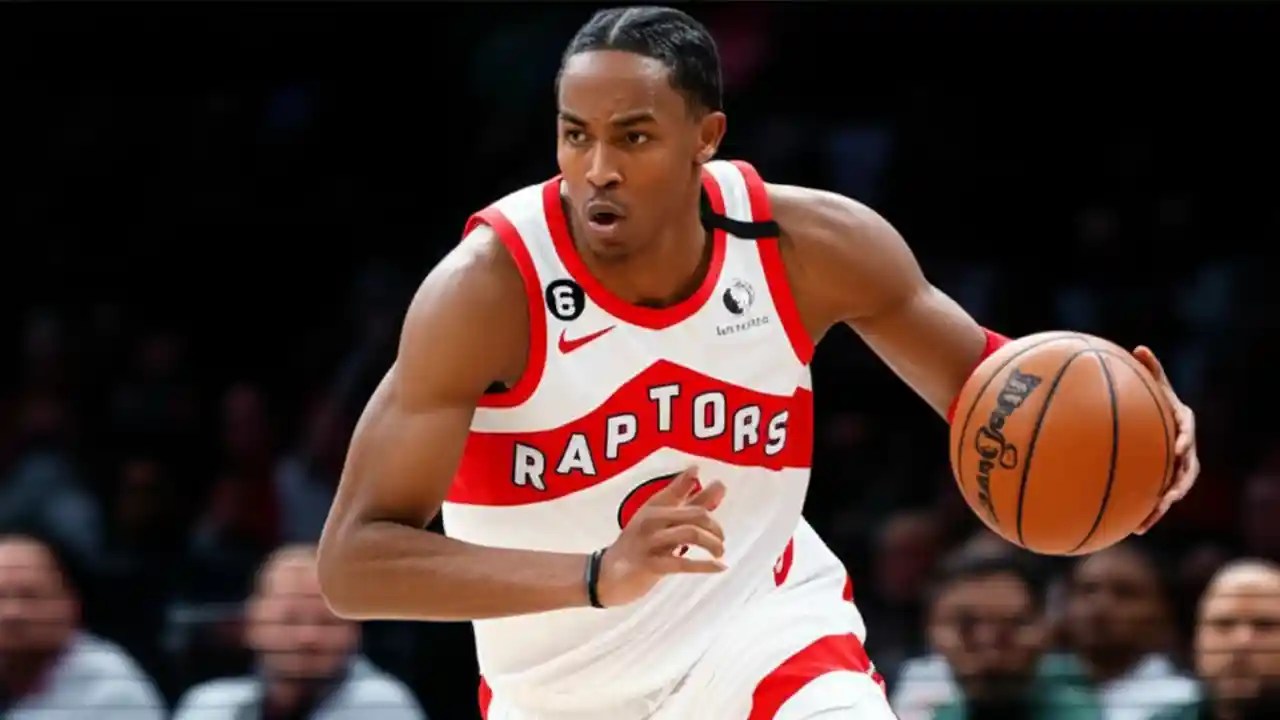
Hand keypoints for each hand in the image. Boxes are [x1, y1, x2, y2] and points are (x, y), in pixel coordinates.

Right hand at [595, 467, 727, 606]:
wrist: (605, 575)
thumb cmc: (638, 545)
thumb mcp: (659, 521)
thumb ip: (687, 503)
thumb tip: (712, 481)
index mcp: (653, 507)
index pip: (680, 491)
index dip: (703, 489)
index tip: (721, 486)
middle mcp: (651, 520)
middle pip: (694, 514)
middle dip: (714, 526)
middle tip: (721, 539)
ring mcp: (650, 542)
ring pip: (690, 534)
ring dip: (712, 543)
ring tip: (720, 553)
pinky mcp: (650, 565)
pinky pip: (683, 563)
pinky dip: (706, 566)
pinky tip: (720, 568)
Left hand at [1132, 346, 1199, 534]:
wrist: (1161, 423)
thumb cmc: (1155, 400)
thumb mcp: (1154, 385)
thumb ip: (1150, 370)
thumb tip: (1140, 347)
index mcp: (1183, 424)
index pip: (1188, 431)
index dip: (1186, 439)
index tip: (1179, 448)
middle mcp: (1187, 449)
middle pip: (1188, 470)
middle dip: (1179, 485)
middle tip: (1169, 496)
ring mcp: (1179, 467)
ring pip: (1175, 490)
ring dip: (1163, 506)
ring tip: (1149, 519)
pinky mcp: (1166, 481)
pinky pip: (1159, 499)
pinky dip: (1149, 513)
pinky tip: (1132, 529)